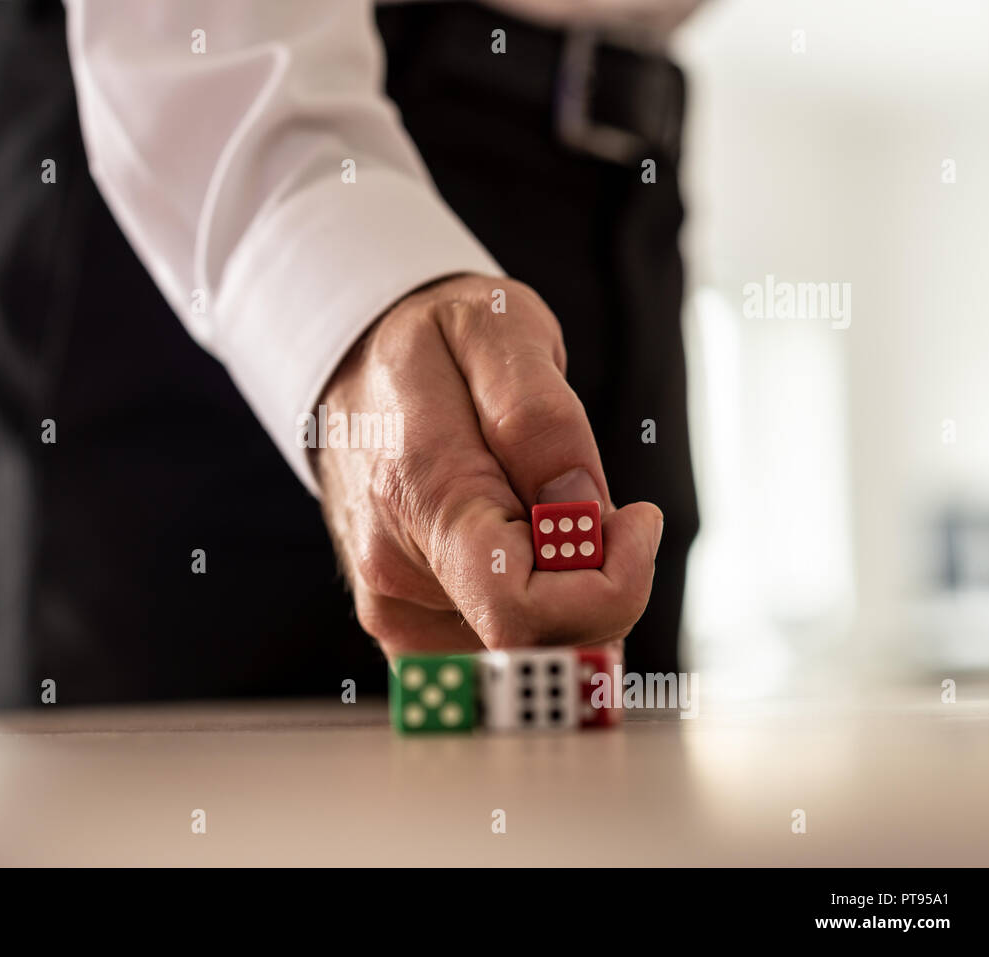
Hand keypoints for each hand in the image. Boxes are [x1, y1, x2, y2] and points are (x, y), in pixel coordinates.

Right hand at [314, 274, 662, 657]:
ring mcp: (395, 606)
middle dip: (600, 588)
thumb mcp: (497, 330)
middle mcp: (394, 568)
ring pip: (529, 652)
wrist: (353, 368)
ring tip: (546, 516)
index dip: (610, 587)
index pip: (524, 612)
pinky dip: (541, 612)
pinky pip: (501, 654)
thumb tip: (581, 511)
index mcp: (419, 492)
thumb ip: (540, 420)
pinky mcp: (405, 626)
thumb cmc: (432, 345)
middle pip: (540, 642)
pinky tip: (526, 550)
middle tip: (602, 512)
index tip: (634, 521)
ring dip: (573, 598)